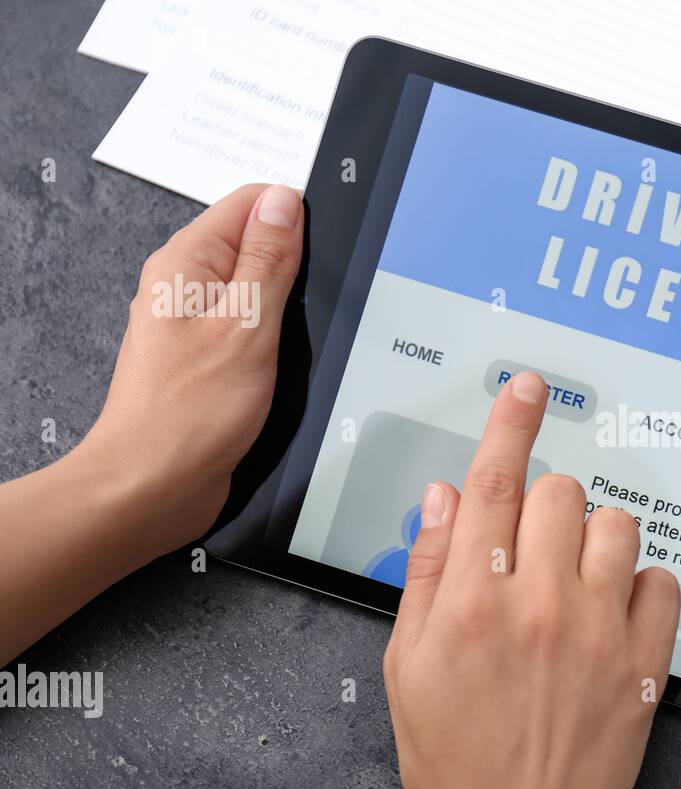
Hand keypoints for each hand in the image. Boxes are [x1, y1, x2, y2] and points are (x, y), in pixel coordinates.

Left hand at [0, 183, 302, 659]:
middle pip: (255, 244)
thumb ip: (270, 260)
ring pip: (257, 290)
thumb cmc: (190, 414)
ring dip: (285, 312)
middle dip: (293, 271)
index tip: (317, 257)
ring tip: (287, 346)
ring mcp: (193, 323)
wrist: (154, 485)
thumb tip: (285, 202)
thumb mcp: (249, 325)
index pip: (250, 203)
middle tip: (302, 313)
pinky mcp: (206, 358)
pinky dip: (272, 341)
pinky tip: (278, 367)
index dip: (293, 219)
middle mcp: (184, 286)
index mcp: (187, 262)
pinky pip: (250, 329)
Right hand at [383, 372, 680, 788]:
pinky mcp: (645, 659)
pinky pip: (662, 581)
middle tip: (531, 549)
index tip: (529, 388)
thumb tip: (443, 499)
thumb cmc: (457, 757)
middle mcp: (542, 605)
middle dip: (543, 505)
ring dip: (594, 538)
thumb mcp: (408, 666)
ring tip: (575, 579)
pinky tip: (613, 611)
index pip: (494, 483)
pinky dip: (640, 584)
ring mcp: (601, 631)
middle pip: (561, 493)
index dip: (510, 424)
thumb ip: (427, 572)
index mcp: (475, 603)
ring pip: (618, 525)